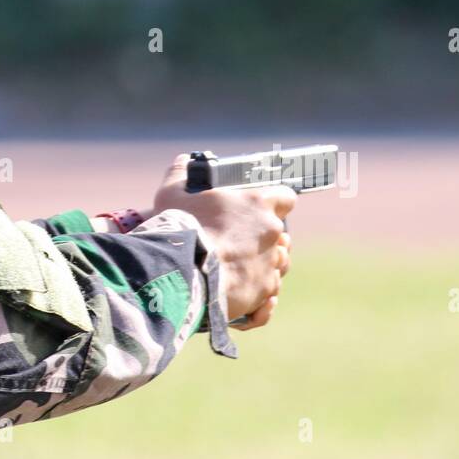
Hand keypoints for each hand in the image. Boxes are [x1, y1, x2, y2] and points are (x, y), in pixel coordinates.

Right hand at [152, 155, 294, 329]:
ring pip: (277, 265)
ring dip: (262, 268)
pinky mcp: (263, 291)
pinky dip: (259, 298)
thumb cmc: (180, 228)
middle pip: (282, 235)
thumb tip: (183, 161)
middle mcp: (272, 232)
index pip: (286, 197)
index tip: (259, 210)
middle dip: (265, 241)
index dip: (274, 204)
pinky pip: (268, 295)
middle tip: (238, 246)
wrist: (182, 272)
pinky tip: (244, 297)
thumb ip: (180, 173)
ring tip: (237, 273)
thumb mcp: (172, 193)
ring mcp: (270, 263)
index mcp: (258, 203)